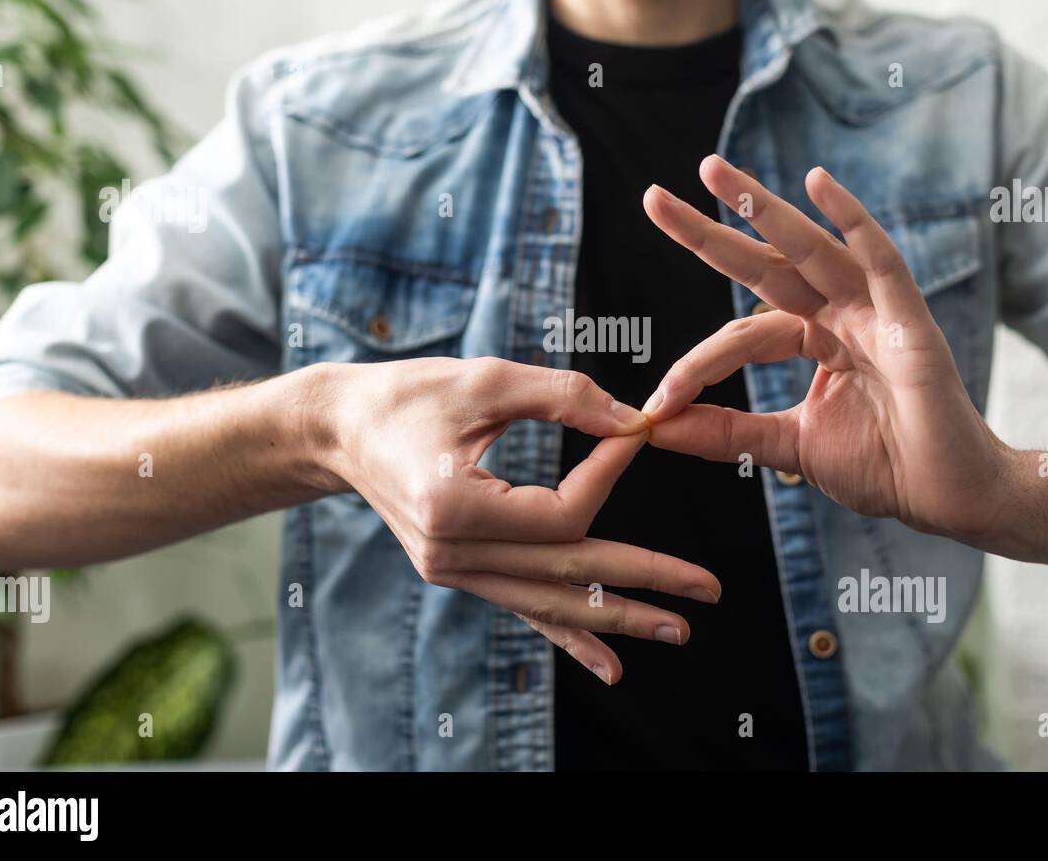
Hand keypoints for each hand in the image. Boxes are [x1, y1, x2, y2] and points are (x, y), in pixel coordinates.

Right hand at [311, 357, 720, 685]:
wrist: (341, 430)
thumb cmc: (407, 395)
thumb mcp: (486, 380)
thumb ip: (564, 396)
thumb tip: (634, 420)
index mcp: (455, 509)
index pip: (561, 513)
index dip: (609, 473)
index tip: (638, 432)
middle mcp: (454, 555)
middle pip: (568, 575)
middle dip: (643, 581)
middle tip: (706, 589)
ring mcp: (455, 573)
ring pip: (551, 604)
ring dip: (617, 618)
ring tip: (677, 630)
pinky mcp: (459, 573)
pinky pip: (525, 610)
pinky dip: (569, 637)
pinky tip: (611, 666)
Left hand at [639, 156, 1011, 541]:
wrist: (948, 498)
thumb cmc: (884, 466)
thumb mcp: (787, 446)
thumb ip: (726, 434)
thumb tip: (656, 426)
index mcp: (815, 338)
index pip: (741, 335)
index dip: (697, 365)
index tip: (658, 404)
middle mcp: (840, 314)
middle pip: (764, 263)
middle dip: (709, 231)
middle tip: (652, 198)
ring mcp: (875, 311)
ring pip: (808, 250)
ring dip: (760, 209)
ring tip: (711, 173)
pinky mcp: (909, 321)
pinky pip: (878, 261)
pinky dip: (852, 219)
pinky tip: (817, 181)